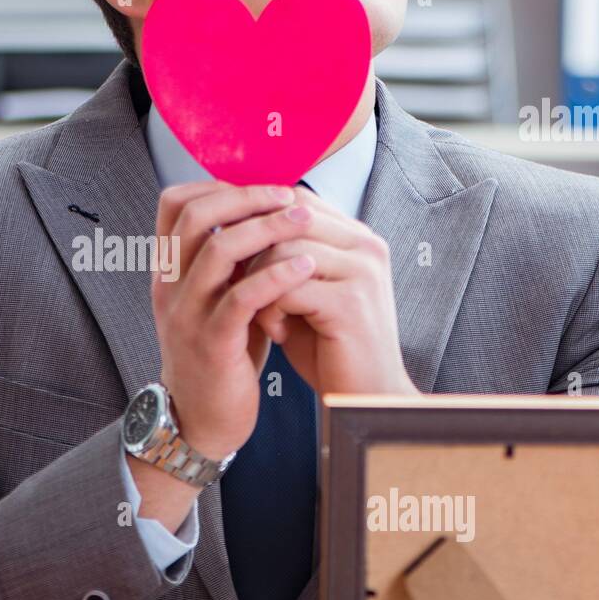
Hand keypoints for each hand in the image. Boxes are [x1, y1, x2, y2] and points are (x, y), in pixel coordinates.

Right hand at [150, 180, 324, 457]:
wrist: (201, 418)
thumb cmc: (220, 353)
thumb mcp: (216, 298)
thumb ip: (229, 261)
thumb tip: (267, 212)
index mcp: (168, 269)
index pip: (173, 203)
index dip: (216, 184)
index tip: (259, 187)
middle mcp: (170, 285)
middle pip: (196, 215)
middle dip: (247, 197)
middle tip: (288, 194)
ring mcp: (187, 313)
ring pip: (220, 249)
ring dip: (268, 228)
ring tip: (305, 221)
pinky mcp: (212, 342)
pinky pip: (242, 297)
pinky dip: (277, 275)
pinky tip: (306, 267)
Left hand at [240, 185, 417, 397]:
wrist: (363, 399)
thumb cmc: (328, 347)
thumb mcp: (303, 292)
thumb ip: (282, 257)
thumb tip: (232, 226)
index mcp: (357, 238)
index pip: (296, 200)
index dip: (258, 220)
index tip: (236, 253)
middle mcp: (366, 245)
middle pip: (286, 218)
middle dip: (253, 253)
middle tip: (242, 288)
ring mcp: (362, 271)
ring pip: (281, 251)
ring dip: (259, 284)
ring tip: (265, 315)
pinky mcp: (351, 302)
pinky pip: (287, 288)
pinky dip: (270, 310)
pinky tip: (276, 332)